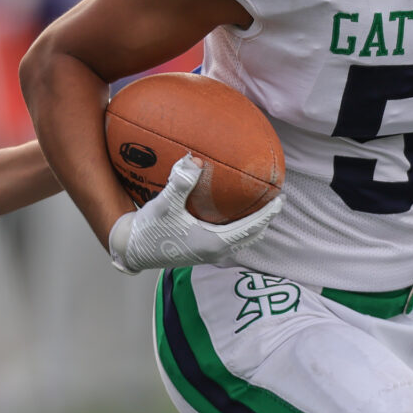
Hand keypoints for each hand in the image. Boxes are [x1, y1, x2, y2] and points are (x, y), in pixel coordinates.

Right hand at [107, 155, 281, 273]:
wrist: (132, 250)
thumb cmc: (149, 229)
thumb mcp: (164, 204)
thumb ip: (180, 183)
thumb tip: (195, 159)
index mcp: (214, 242)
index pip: (251, 228)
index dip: (268, 214)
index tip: (281, 199)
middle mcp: (216, 251)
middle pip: (251, 235)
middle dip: (265, 219)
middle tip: (276, 201)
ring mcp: (209, 253)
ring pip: (241, 240)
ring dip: (253, 225)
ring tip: (260, 208)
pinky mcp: (201, 252)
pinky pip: (229, 239)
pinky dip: (238, 228)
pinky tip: (233, 214)